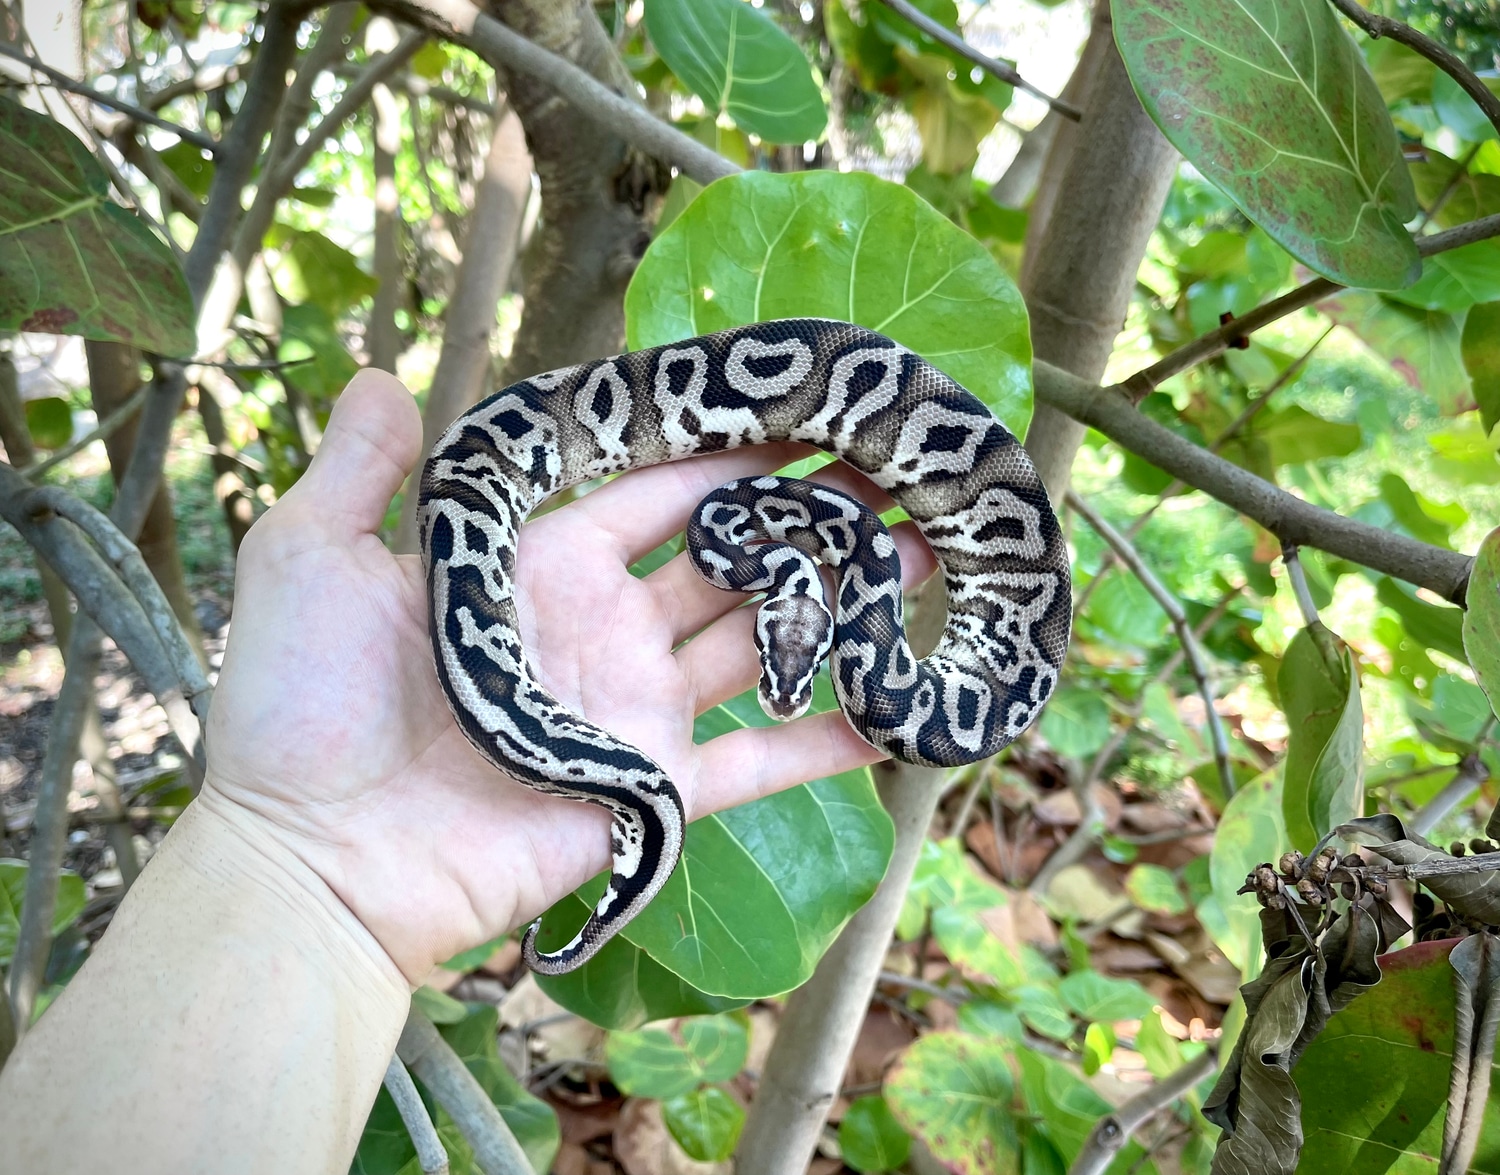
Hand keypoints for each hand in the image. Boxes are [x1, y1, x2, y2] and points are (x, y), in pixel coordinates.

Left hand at [202, 369, 935, 982]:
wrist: (316, 859)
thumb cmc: (305, 704)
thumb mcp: (315, 559)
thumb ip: (362, 471)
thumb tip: (378, 376)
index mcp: (536, 566)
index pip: (648, 490)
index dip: (719, 450)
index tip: (792, 403)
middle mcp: (600, 629)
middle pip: (725, 558)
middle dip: (806, 514)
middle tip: (888, 465)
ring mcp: (633, 711)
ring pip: (760, 643)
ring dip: (842, 601)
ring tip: (927, 548)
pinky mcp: (654, 792)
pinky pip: (760, 762)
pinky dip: (829, 739)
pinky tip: (902, 703)